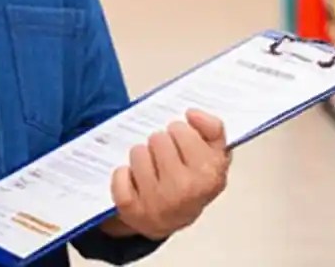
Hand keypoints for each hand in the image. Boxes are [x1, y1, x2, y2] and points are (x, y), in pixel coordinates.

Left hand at [106, 110, 229, 240]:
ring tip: (152, 172)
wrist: (173, 220)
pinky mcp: (132, 209)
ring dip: (142, 158)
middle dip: (161, 145)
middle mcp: (185, 189)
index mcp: (209, 173)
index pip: (180, 129)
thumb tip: (192, 114)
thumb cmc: (192, 182)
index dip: (180, 133)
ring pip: (138, 152)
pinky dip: (123, 176)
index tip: (183, 145)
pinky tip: (135, 184)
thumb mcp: (214, 155)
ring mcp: (157, 201)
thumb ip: (212, 128)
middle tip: (166, 161)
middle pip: (157, 138)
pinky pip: (120, 173)